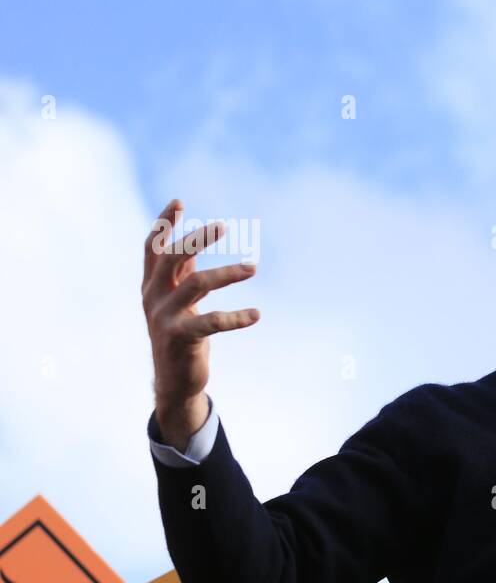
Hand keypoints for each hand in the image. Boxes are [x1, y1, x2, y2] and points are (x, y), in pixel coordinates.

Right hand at [141, 199, 259, 445]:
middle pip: (172, 257)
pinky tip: (257, 315)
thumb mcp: (178, 302)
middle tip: (223, 227)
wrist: (174, 381)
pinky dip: (236, 317)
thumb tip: (192, 247)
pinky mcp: (180, 338)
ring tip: (253, 267)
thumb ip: (182, 276)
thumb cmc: (180, 335)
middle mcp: (153, 297)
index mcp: (152, 285)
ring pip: (196, 285)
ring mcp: (164, 317)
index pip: (153, 247)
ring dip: (227, 273)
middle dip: (196, 239)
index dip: (164, 223)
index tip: (179, 201)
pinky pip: (211, 322)